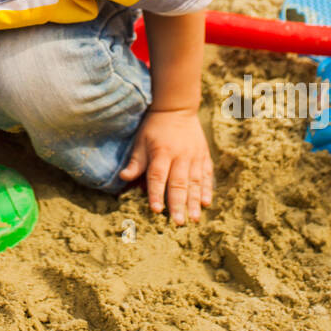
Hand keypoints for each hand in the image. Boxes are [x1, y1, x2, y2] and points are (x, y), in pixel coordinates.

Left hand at [119, 108, 212, 223]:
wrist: (177, 108)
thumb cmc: (155, 127)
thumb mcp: (141, 140)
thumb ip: (136, 161)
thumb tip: (124, 178)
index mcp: (161, 152)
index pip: (157, 176)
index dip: (156, 193)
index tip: (156, 210)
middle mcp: (179, 156)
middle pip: (178, 183)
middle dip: (178, 204)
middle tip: (178, 223)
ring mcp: (194, 156)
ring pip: (195, 182)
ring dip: (194, 202)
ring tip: (193, 219)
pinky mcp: (204, 156)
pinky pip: (207, 175)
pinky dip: (207, 190)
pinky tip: (206, 203)